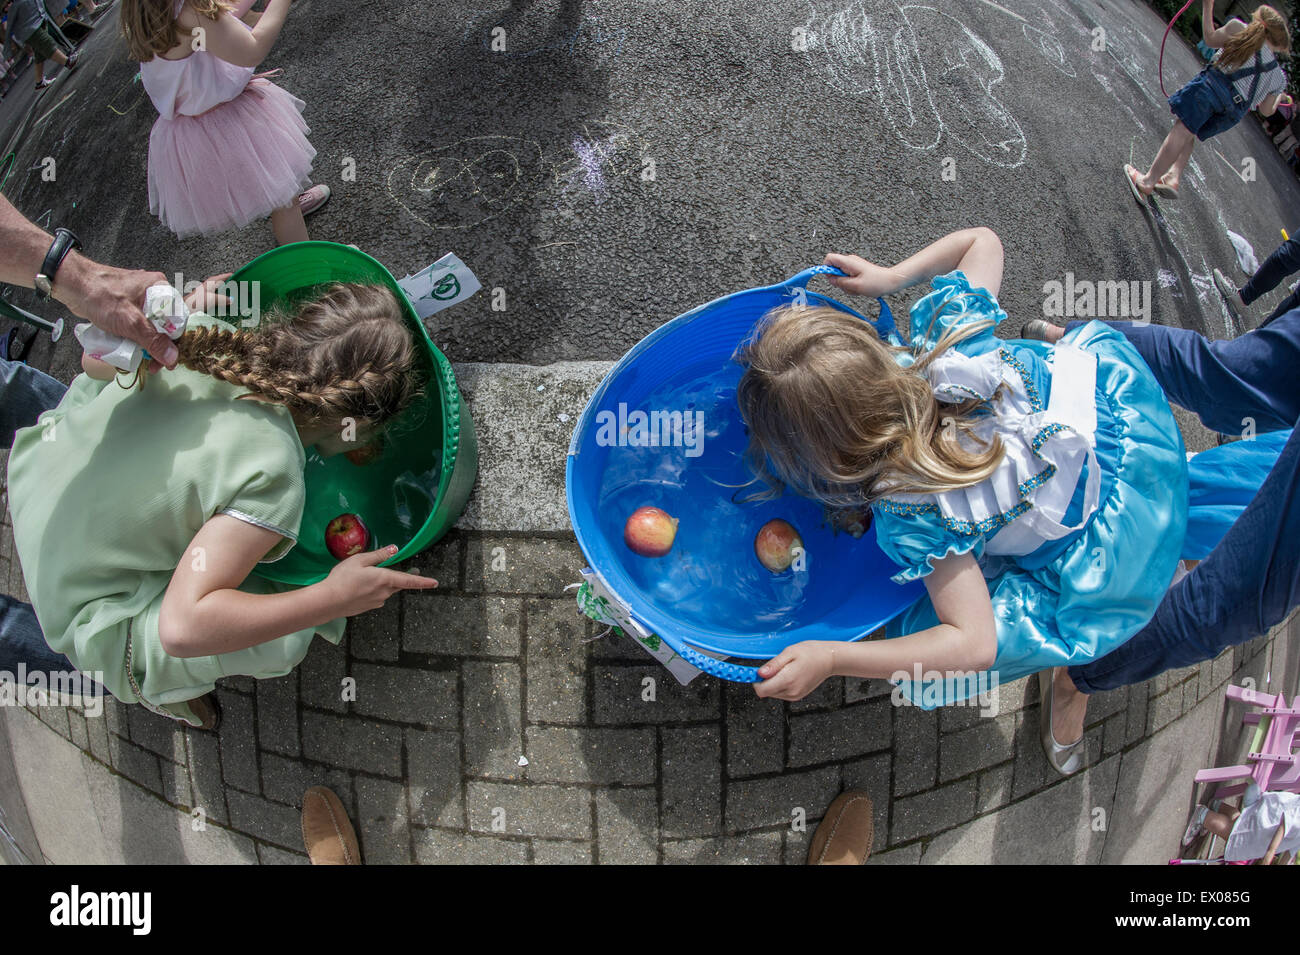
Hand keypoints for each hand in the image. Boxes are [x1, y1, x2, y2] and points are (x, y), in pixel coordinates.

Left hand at [53, 252, 174, 370]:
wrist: (70, 284)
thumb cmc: (99, 295)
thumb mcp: (130, 321)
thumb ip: (152, 340)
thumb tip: (172, 358)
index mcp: (160, 288)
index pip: (177, 320)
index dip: (175, 342)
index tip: (168, 360)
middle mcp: (152, 293)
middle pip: (163, 326)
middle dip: (157, 347)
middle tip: (151, 365)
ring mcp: (137, 300)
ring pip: (148, 328)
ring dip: (143, 345)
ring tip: (137, 359)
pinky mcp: (125, 307)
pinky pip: (135, 326)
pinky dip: (132, 338)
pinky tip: (127, 348)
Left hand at [184, 272, 233, 312]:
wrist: (185, 309)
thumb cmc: (196, 301)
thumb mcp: (212, 298)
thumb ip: (223, 299)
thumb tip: (232, 300)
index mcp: (210, 283)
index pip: (222, 277)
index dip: (230, 276)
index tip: (237, 276)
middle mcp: (208, 287)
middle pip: (221, 284)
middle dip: (230, 286)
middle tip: (239, 289)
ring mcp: (206, 294)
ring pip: (219, 293)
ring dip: (226, 295)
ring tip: (234, 299)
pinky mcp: (205, 301)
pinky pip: (217, 300)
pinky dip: (222, 302)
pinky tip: (225, 306)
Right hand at [323, 544, 437, 616]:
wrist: (328, 601)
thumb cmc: (344, 577)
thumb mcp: (360, 560)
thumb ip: (379, 556)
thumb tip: (394, 549)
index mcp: (385, 579)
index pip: (409, 581)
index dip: (423, 582)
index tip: (435, 583)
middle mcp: (385, 593)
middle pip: (397, 584)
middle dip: (402, 578)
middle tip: (409, 571)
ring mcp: (376, 602)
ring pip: (386, 590)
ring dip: (383, 583)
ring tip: (366, 576)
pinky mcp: (367, 608)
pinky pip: (376, 596)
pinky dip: (372, 591)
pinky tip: (359, 587)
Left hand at [753, 641, 837, 700]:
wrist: (829, 659)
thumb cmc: (811, 653)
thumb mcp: (790, 652)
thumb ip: (774, 664)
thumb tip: (760, 673)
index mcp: (788, 680)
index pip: (761, 690)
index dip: (755, 681)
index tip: (755, 672)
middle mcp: (791, 691)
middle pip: (766, 692)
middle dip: (765, 680)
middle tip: (773, 666)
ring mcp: (795, 695)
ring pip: (773, 693)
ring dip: (773, 682)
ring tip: (784, 669)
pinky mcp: (798, 696)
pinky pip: (781, 693)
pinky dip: (780, 685)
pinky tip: (789, 674)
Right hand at [822, 253, 903, 297]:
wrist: (890, 281)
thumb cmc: (876, 283)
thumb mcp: (856, 286)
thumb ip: (841, 282)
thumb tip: (831, 279)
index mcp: (848, 262)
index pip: (829, 258)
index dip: (826, 269)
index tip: (832, 279)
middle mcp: (849, 262)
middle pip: (833, 270)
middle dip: (838, 281)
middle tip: (849, 286)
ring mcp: (853, 266)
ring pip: (840, 276)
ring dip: (845, 285)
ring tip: (856, 288)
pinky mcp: (856, 271)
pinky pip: (847, 279)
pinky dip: (850, 285)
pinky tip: (859, 288)